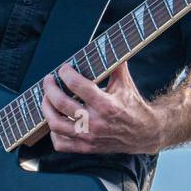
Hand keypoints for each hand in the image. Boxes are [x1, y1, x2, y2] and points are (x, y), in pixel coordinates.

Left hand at [40, 61, 164, 154]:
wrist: (144, 134)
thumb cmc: (133, 105)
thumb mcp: (125, 83)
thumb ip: (115, 64)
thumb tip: (107, 43)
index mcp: (106, 104)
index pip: (77, 85)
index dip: (66, 73)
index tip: (63, 68)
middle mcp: (96, 122)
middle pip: (61, 103)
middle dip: (49, 88)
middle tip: (48, 80)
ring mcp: (89, 137)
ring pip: (56, 124)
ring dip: (46, 109)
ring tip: (46, 98)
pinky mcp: (86, 148)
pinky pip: (61, 143)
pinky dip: (53, 133)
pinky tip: (55, 120)